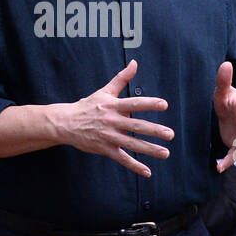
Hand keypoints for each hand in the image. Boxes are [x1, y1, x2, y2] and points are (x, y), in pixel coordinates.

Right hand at [55, 60, 171, 177]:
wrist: (65, 123)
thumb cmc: (87, 106)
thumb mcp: (104, 91)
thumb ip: (121, 78)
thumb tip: (135, 63)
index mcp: (112, 106)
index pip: (133, 103)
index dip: (148, 104)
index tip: (164, 105)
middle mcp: (111, 121)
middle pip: (135, 126)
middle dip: (153, 131)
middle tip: (169, 134)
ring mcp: (108, 136)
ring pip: (131, 144)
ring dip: (149, 149)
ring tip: (165, 153)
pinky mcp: (104, 148)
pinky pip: (121, 158)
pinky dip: (134, 165)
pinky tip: (147, 171)